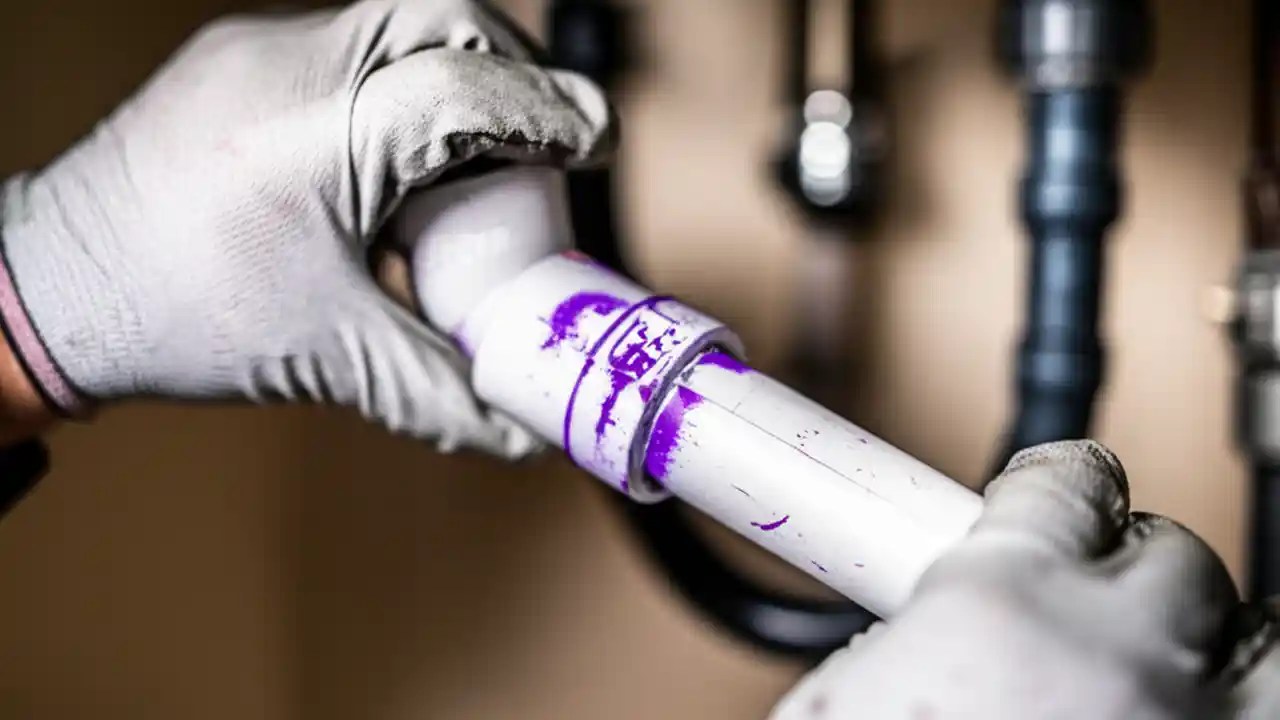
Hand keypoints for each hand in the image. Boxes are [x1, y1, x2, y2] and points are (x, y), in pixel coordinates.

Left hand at [0, 0, 610, 456]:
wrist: (51, 292)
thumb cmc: (177, 319)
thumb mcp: (330, 360)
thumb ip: (442, 393)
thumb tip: (520, 428)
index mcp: (313, 136)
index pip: (462, 90)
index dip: (546, 115)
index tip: (593, 146)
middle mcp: (286, 68)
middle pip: (440, 16)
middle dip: (512, 71)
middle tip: (544, 138)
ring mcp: (260, 51)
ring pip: (398, 20)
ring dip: (458, 73)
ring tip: (478, 152)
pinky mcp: (243, 57)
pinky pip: (354, 45)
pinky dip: (405, 86)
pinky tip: (405, 158)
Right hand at [771, 440, 1279, 719]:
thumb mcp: (839, 702)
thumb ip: (898, 637)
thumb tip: (913, 629)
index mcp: (999, 606)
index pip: (1066, 480)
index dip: (1057, 483)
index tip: (1053, 490)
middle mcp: (1123, 655)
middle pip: (1169, 547)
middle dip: (1130, 560)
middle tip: (1093, 588)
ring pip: (1263, 631)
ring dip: (1218, 627)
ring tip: (1175, 639)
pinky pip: (1275, 702)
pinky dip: (1248, 691)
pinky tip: (1213, 697)